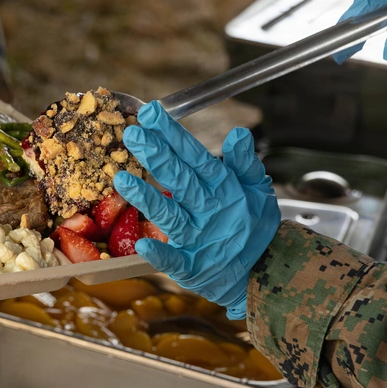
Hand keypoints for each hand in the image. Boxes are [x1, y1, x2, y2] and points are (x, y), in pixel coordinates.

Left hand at [113, 102, 279, 318]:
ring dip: (147, 198)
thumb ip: (245, 163)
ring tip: (121, 179)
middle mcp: (210, 211)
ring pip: (170, 216)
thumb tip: (238, 133)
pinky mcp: (192, 267)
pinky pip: (174, 260)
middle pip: (180, 180)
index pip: (196, 157)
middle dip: (156, 156)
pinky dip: (160, 254)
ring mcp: (199, 239)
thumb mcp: (259, 190)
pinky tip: (142, 245)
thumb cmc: (255, 225)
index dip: (174, 136)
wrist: (265, 272)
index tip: (151, 114)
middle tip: (133, 134)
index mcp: (224, 188)